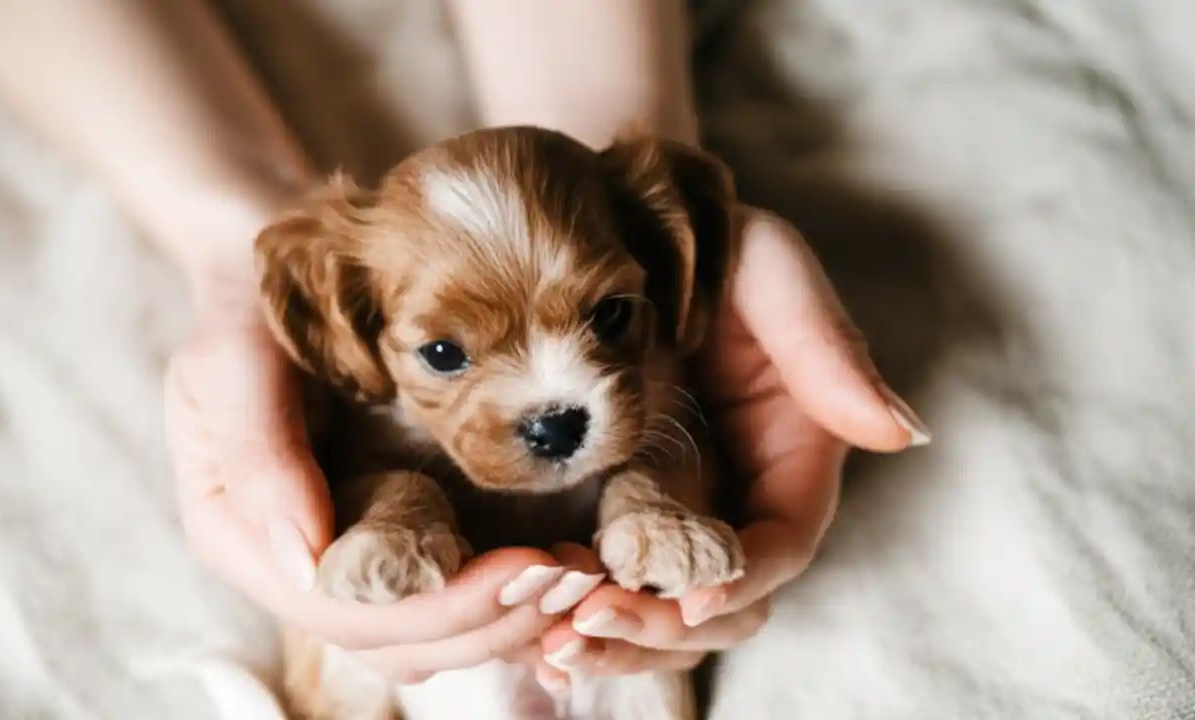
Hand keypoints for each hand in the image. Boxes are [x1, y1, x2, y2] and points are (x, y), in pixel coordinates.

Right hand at [163, 279, 599, 682]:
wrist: (279, 273)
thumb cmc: (250, 307)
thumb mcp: (234, 360)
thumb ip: (258, 454)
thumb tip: (305, 564)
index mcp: (244, 540)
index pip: (343, 613)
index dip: (436, 606)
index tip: (522, 568)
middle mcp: (300, 567)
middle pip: (399, 640)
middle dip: (490, 620)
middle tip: (573, 577)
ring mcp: (355, 554)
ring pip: (436, 634)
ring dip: (513, 619)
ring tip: (584, 575)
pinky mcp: (404, 534)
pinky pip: (460, 596)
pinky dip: (516, 598)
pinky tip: (573, 569)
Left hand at [533, 207, 929, 681]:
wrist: (618, 213)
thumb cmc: (708, 232)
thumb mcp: (772, 272)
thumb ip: (827, 349)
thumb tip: (903, 433)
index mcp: (791, 446)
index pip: (784, 538)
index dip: (744, 578)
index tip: (689, 600)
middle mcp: (738, 486)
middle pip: (724, 594)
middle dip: (667, 624)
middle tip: (590, 625)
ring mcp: (673, 498)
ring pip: (667, 604)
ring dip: (621, 634)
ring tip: (555, 642)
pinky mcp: (612, 498)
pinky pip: (607, 576)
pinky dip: (579, 607)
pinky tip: (532, 627)